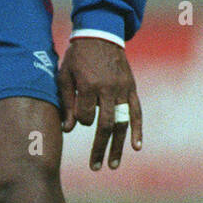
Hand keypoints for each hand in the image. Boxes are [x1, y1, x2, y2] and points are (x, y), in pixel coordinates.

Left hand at [57, 36, 141, 170]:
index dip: (80, 122)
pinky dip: (138, 130)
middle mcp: (108, 90)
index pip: (85, 117)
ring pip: (122, 123)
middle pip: (105, 126)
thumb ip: (67, 103)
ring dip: (118, 146)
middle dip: (100, 149)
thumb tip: (68, 129)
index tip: (76, 121)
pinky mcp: (131, 88)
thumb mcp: (65, 76)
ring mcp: (122, 90)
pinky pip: (136, 112)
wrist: (100, 35)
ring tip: (113, 165)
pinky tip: (136, 147)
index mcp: (89, 86)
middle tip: (95, 167)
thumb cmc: (78, 57)